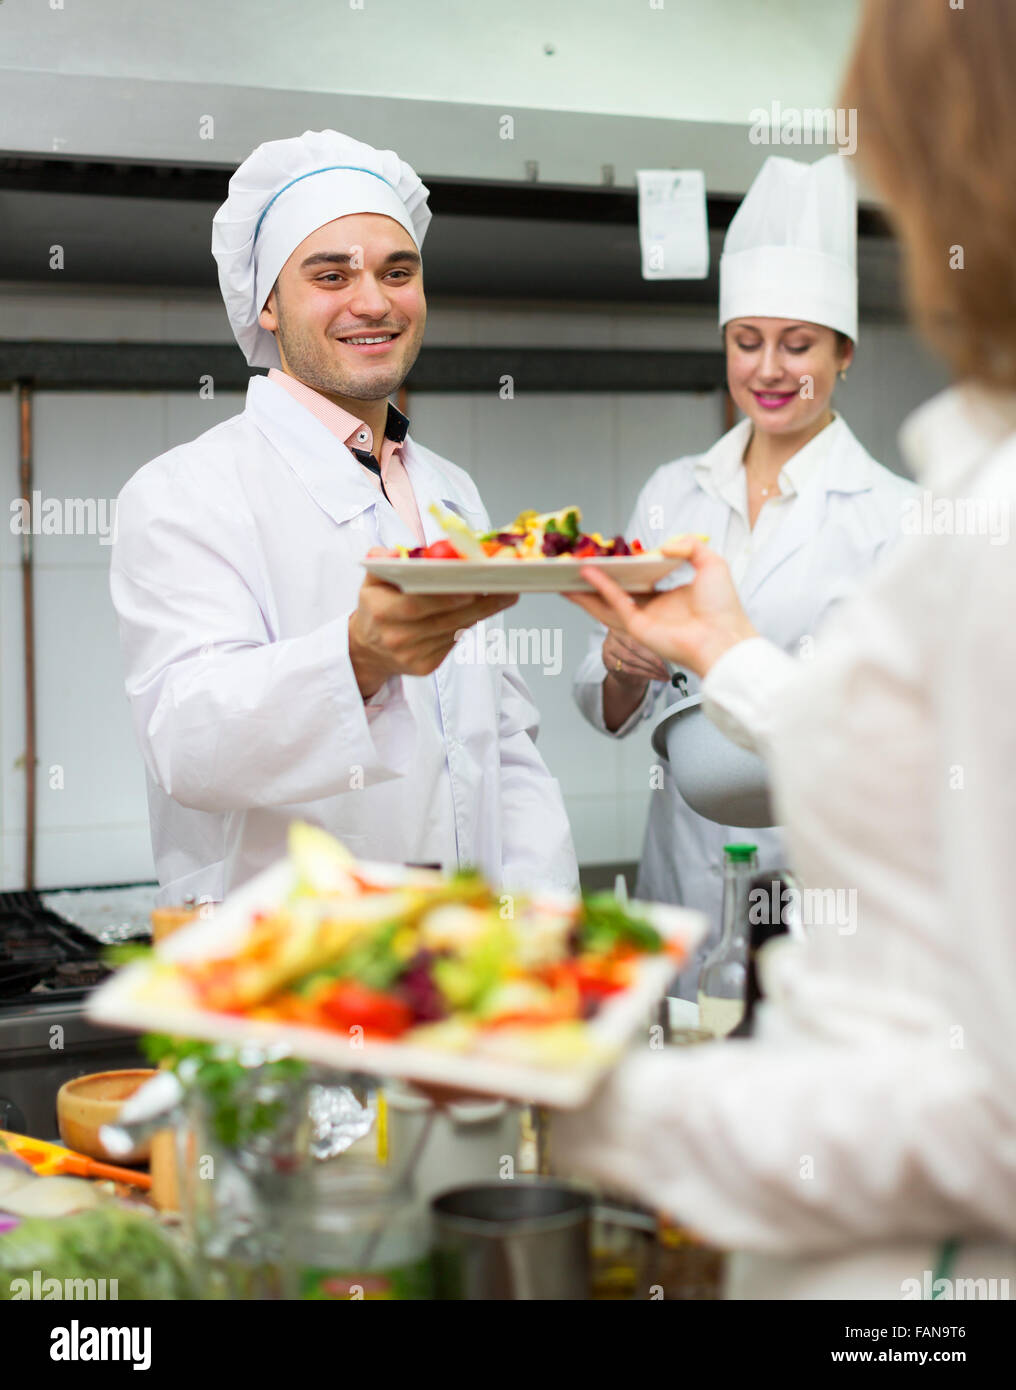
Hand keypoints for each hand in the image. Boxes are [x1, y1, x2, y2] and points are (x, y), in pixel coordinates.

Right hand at [349, 549, 518, 697]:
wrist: (368, 649)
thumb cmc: (375, 606)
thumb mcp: (372, 580)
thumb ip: (384, 561)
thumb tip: (403, 552)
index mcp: (381, 612)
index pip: (416, 605)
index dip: (444, 598)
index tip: (471, 588)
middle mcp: (396, 638)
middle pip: (443, 620)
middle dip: (477, 604)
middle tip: (505, 587)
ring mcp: (411, 656)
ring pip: (454, 631)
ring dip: (482, 612)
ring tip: (506, 594)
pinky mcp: (425, 667)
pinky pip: (452, 642)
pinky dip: (469, 624)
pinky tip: (486, 609)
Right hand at [567, 537, 757, 678]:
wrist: (725, 637)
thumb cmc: (723, 607)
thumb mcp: (711, 563)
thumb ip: (688, 545)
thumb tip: (662, 546)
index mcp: (669, 597)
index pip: (639, 580)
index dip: (622, 568)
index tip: (607, 555)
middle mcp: (653, 609)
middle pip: (615, 591)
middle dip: (594, 579)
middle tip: (575, 565)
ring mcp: (643, 619)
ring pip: (605, 601)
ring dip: (584, 588)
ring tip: (563, 575)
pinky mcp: (637, 627)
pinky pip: (613, 603)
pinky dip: (599, 588)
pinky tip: (586, 573)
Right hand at [602, 630, 669, 686]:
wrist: (625, 666)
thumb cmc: (639, 649)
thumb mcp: (646, 639)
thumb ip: (654, 639)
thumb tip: (671, 647)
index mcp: (626, 621)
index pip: (640, 632)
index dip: (655, 644)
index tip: (669, 652)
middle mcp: (614, 632)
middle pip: (634, 647)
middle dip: (654, 659)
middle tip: (667, 667)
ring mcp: (609, 647)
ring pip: (632, 660)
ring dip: (651, 669)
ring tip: (664, 673)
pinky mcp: (608, 661)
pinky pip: (628, 669)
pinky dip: (646, 674)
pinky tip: (657, 676)